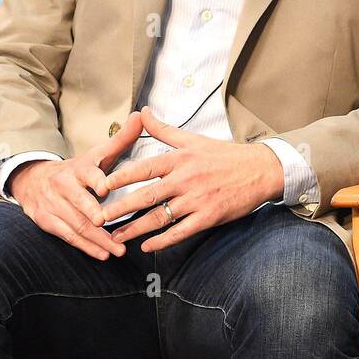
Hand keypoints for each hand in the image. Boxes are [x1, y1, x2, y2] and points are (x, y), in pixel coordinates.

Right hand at [9, 112, 144, 260]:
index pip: (87, 174)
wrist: (34, 179)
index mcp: (79, 168)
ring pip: (76, 223)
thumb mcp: (98, 154)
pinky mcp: (46, 221)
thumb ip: (121, 139)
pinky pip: (67, 236)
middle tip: (109, 223)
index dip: (96, 180)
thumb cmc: (78, 169)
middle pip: (79, 203)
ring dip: (97, 238)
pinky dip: (85, 246)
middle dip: (93, 214)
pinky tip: (102, 254)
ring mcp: (53, 205)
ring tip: (118, 250)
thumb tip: (141, 115)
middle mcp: (63, 186)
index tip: (105, 188)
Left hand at [98, 108, 284, 251]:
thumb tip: (142, 112)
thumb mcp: (193, 139)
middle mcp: (186, 179)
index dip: (120, 178)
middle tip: (98, 219)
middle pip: (146, 196)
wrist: (261, 170)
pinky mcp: (209, 216)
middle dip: (120, 209)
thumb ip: (164, 129)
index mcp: (180, 159)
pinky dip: (162, 241)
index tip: (100, 187)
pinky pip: (181, 231)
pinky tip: (147, 246)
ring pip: (160, 217)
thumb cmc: (225, 155)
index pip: (144, 168)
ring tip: (116, 238)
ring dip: (135, 229)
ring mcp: (197, 199)